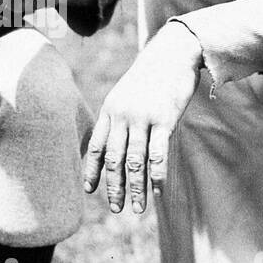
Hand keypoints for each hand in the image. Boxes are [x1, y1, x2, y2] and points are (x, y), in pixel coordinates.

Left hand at [84, 22, 203, 213]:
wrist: (173, 53)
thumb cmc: (151, 77)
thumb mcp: (125, 94)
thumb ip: (118, 117)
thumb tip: (114, 143)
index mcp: (110, 110)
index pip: (95, 146)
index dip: (91, 170)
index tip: (89, 190)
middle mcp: (122, 116)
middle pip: (114, 159)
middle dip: (114, 187)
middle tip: (116, 208)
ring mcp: (143, 117)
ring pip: (135, 161)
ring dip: (136, 188)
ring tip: (137, 208)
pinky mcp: (165, 119)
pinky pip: (158, 154)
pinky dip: (156, 176)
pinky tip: (157, 191)